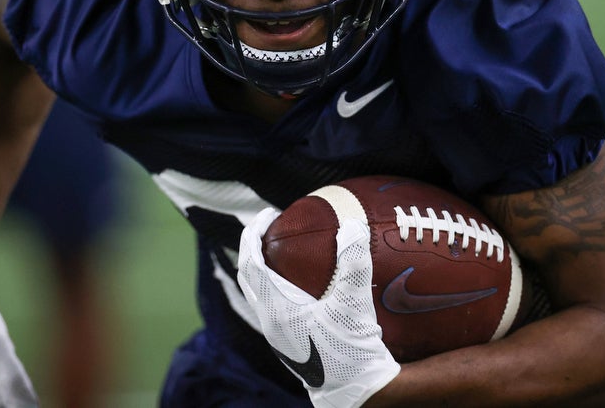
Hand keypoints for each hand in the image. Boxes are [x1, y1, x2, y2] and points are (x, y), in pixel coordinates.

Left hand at [237, 208, 399, 407]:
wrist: (355, 393)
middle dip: (254, 247)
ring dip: (264, 266)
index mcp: (275, 310)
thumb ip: (353, 263)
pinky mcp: (289, 342)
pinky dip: (279, 283)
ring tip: (284, 249)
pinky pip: (274, 303)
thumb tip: (352, 226)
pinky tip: (306, 282)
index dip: (254, 234)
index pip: (250, 263)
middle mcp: (269, 322)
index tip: (269, 214)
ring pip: (259, 292)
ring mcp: (277, 334)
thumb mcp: (353, 304)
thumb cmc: (351, 352)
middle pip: (248, 276)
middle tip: (272, 226)